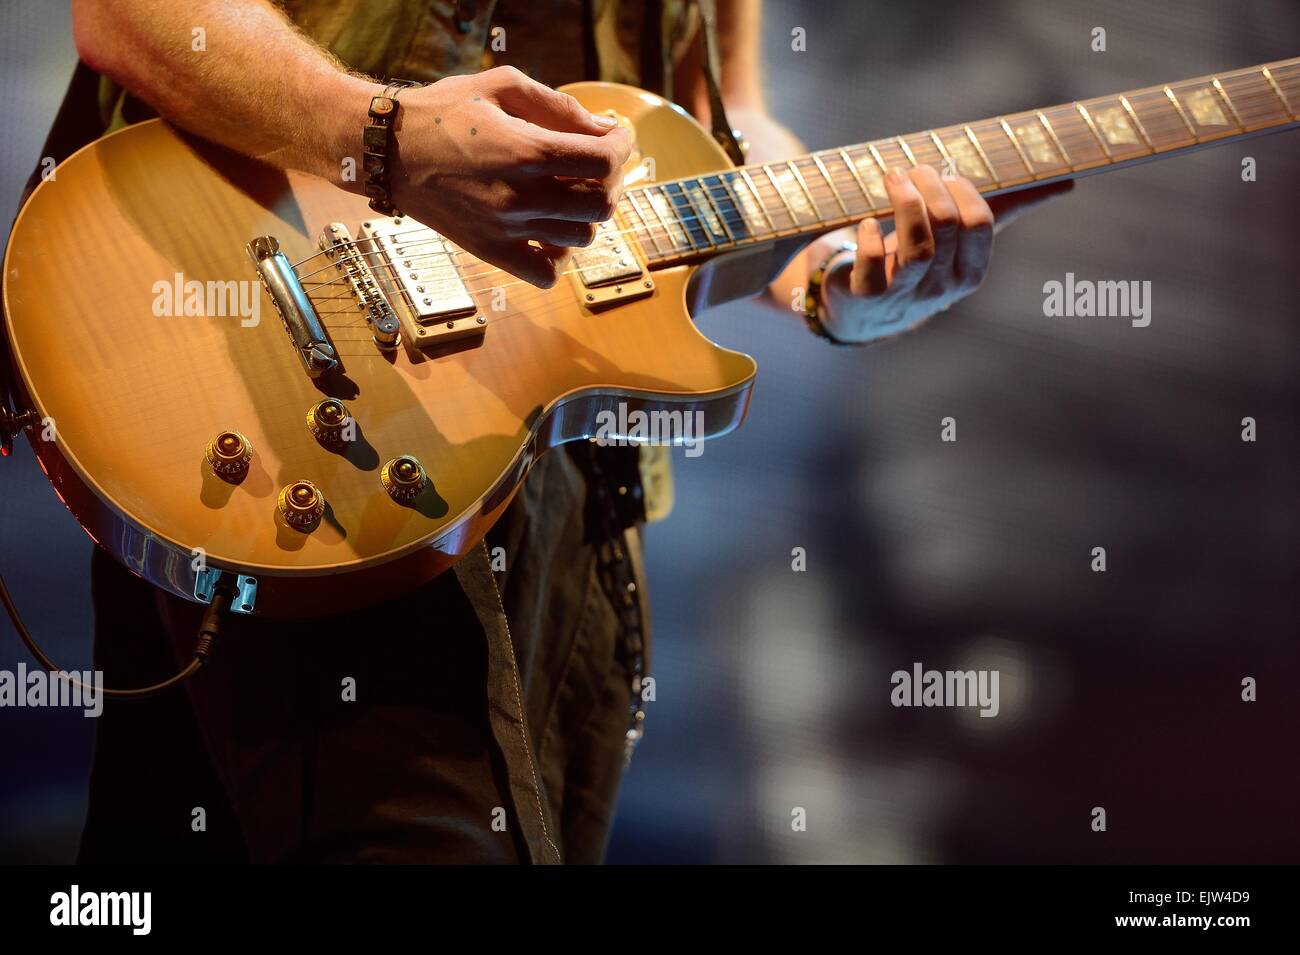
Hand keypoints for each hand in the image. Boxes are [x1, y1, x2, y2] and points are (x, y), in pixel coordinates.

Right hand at [388, 66, 631, 287]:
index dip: (622, 147)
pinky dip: (560, 257)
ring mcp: (506, 229)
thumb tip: (603, 131)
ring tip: (571, 194)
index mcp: (525, 151)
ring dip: (587, 215)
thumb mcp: (502, 86)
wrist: (389, 150)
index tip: (616, 138)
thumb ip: (559, 106)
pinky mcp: (491, 251)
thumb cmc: (444, 112)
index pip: (603, 161)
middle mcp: (519, 196)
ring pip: (582, 238)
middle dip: (611, 180)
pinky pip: (546, 274)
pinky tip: (551, 232)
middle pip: (601, 204)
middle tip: (598, 165)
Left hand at [820, 166, 1071, 341]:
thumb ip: (1008, 210)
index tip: (946, 173)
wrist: (868, 313)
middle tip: (914, 170)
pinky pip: (872, 267)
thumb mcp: (963, 241)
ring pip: (917, 245)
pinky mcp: (867, 296)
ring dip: (905, 201)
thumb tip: (1066, 183)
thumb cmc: (923, 262)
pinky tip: (866, 223)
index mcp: (970, 271)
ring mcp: (905, 294)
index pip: (980, 224)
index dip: (962, 190)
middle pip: (947, 225)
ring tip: (893, 177)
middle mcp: (942, 287)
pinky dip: (867, 239)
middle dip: (931, 185)